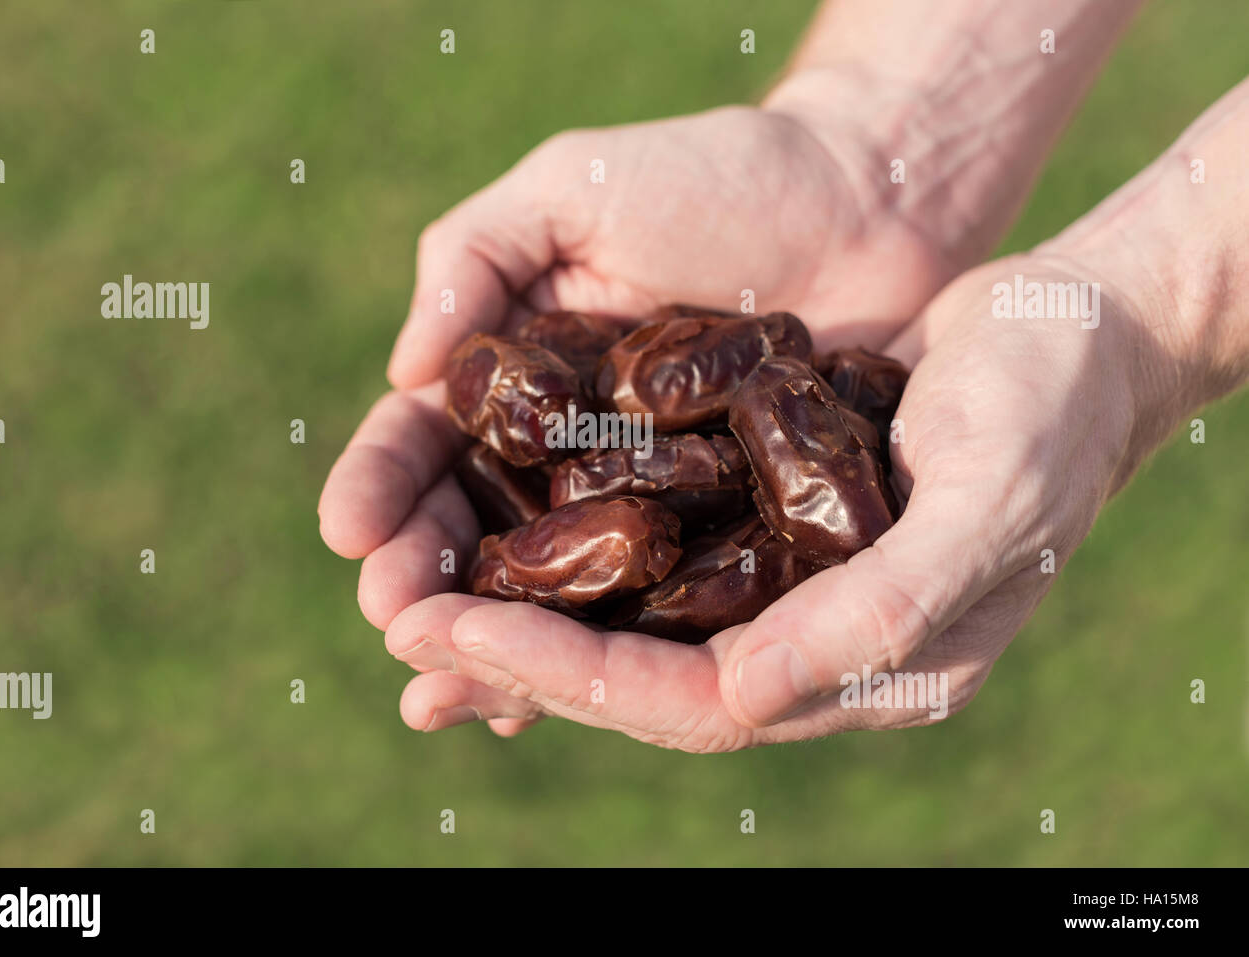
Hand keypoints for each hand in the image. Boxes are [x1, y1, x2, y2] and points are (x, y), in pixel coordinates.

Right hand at [319, 90, 986, 734]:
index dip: (384, 484)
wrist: (868, 198)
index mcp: (520, 374)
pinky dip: (608, 652)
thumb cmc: (717, 174)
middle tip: (395, 626)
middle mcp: (568, 450)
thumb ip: (477, 255)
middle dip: (429, 580)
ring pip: (556, 585)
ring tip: (449, 689)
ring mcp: (645, 499)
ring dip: (498, 643)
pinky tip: (558, 703)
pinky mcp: (724, 532)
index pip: (430, 438)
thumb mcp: (573, 186)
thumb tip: (403, 369)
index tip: (348, 532)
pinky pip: (660, 602)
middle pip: (479, 528)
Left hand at [382, 253, 1186, 748]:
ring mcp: (782, 588)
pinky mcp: (760, 522)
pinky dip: (569, 551)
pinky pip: (649, 556)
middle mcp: (811, 649)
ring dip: (524, 613)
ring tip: (413, 593)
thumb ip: (877, 616)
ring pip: (630, 625)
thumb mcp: (985, 508)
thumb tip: (737, 698)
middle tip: (400, 617)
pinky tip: (495, 534)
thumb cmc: (1049, 412)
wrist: (1070, 334)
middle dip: (520, 656)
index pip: (698, 705)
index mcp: (870, 672)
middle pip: (642, 680)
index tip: (462, 631)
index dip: (577, 677)